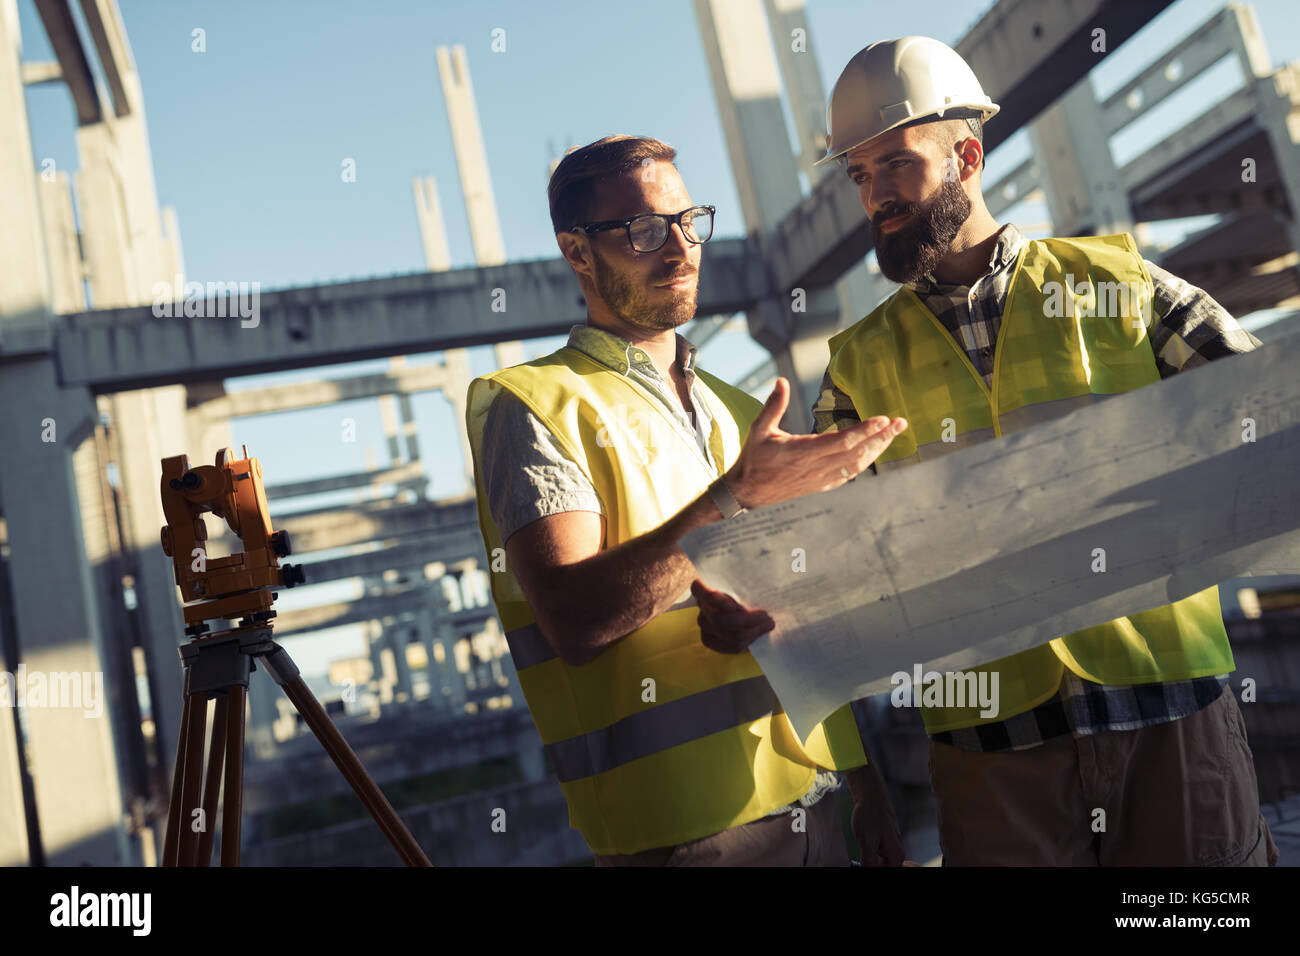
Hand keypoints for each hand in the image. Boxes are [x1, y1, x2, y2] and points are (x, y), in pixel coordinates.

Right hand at [692, 578, 773, 653]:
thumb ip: (746, 586)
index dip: (717, 602)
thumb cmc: (744, 589)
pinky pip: (730, 646)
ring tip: (768, 624)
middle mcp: (701, 605)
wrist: (742, 601)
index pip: (705, 594)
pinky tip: (757, 634)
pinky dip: (748, 642)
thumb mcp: (744, 583)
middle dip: (747, 621)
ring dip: (752, 632)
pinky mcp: (708, 639)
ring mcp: (703, 623)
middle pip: (719, 619)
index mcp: (703, 587)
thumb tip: (762, 591)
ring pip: (729, 635)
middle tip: (766, 616)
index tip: (733, 607)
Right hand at [725, 378, 905, 509]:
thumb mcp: (758, 429)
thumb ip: (773, 405)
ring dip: (877, 449)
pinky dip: (865, 462)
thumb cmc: (753, 460)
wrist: (747, 493)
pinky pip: (850, 475)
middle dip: (881, 437)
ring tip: (893, 433)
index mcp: (802, 452)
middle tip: (901, 423)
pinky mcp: (822, 486)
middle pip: (857, 453)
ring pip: (857, 465)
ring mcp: (821, 479)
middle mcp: (816, 468)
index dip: (864, 431)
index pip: (841, 441)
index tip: (883, 419)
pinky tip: (875, 451)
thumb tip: (781, 381)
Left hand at [845, 764, 905, 865]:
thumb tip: (867, 871)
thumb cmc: (869, 815)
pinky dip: (868, 852)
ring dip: (869, 860)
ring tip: (860, 847)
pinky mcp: (884, 839)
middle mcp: (896, 851)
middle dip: (871, 865)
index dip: (873, 870)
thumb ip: (869, 861)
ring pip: (879, 861)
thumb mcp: (866, 842)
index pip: (888, 873)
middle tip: (859, 859)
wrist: (870, 794)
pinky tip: (861, 843)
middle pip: (884, 868)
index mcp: (896, 855)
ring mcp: (890, 844)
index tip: (862, 864)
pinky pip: (877, 852)